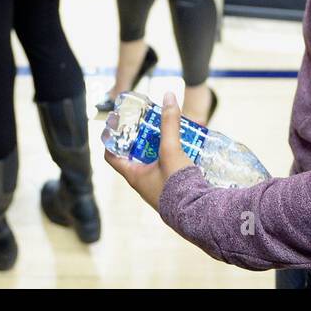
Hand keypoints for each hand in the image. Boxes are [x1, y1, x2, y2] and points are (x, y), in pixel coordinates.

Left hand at [104, 90, 195, 209]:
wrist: (199, 215)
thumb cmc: (177, 186)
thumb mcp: (171, 150)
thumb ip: (170, 123)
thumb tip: (168, 96)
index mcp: (134, 176)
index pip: (112, 157)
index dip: (112, 141)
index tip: (118, 126)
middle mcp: (144, 184)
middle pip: (137, 156)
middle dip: (144, 140)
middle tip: (150, 125)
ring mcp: (159, 189)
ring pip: (156, 163)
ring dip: (163, 148)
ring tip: (173, 133)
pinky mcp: (175, 192)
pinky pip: (172, 171)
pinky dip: (177, 158)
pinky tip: (190, 149)